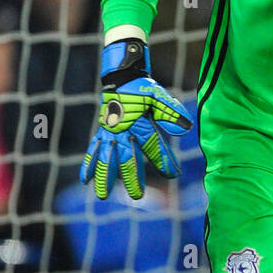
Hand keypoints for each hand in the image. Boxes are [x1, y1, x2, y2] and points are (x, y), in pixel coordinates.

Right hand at [81, 38, 192, 199]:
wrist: (121, 76)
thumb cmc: (143, 88)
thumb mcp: (160, 97)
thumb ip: (172, 113)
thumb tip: (187, 128)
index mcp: (138, 123)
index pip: (153, 145)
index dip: (164, 160)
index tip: (174, 174)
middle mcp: (122, 131)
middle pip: (126, 158)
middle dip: (132, 177)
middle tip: (137, 196)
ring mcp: (109, 132)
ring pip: (106, 158)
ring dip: (104, 177)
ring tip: (101, 195)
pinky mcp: (101, 132)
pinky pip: (93, 150)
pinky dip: (89, 164)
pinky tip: (85, 180)